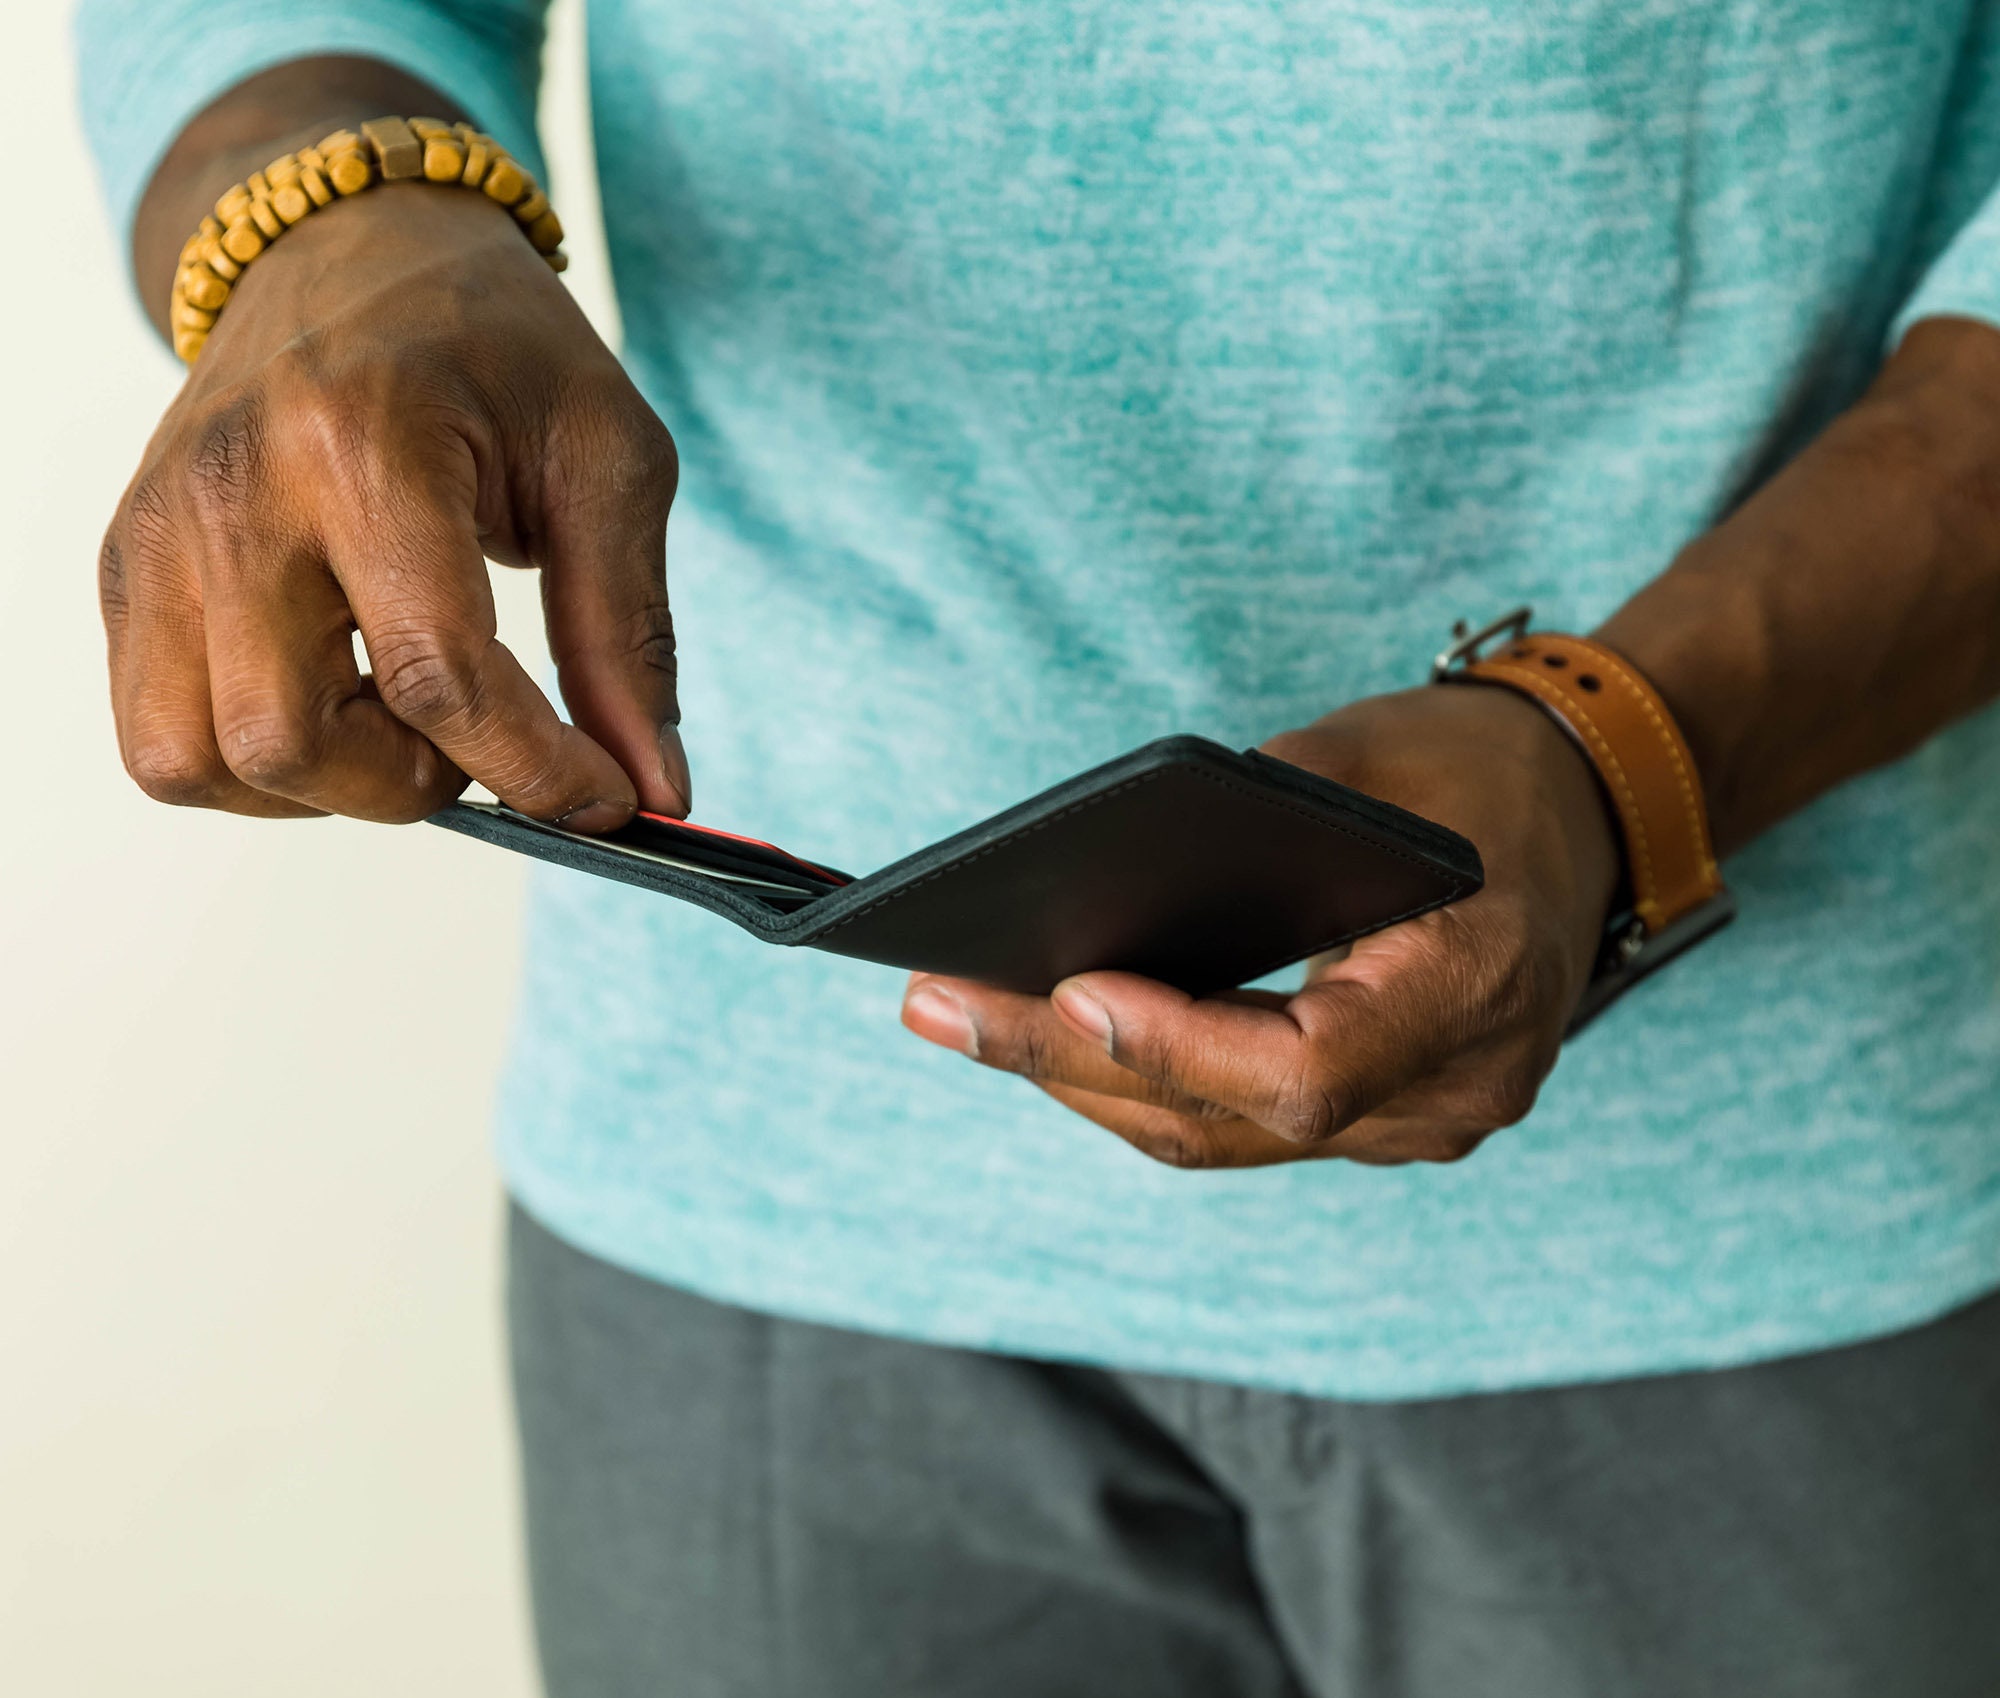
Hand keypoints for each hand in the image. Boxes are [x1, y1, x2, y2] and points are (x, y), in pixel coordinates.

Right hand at [102, 175, 686, 827]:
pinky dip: (258, 765)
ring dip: (328, 784)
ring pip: (203, 762)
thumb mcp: (606, 457)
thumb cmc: (491, 342)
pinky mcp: (131, 568)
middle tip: (484, 731)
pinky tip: (338, 699)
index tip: (603, 797)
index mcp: (360, 445)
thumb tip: (652, 791)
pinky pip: (164, 740)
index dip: (534, 769)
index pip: (435, 676)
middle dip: (415, 783)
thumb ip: (628, 635)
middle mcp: (233, 494)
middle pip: (292, 741)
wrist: (351, 245)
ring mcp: (160, 534)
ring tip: (404, 712)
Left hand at [901, 688, 1620, 1166]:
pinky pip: (1243, 1125)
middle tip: (936, 1003)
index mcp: (1480, 992)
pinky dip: (1147, 1082)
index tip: (1070, 989)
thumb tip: (1092, 879)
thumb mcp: (1372, 756)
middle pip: (1231, 1117)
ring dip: (1084, 1083)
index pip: (1308, 1071)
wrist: (1590, 811)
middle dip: (1069, 1062)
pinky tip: (1053, 1035)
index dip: (1181, 1045)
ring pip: (1222, 1138)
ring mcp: (1421, 1122)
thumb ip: (1253, 816)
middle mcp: (1453, 1091)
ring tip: (959, 1016)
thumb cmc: (1480, 768)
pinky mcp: (1382, 1120)